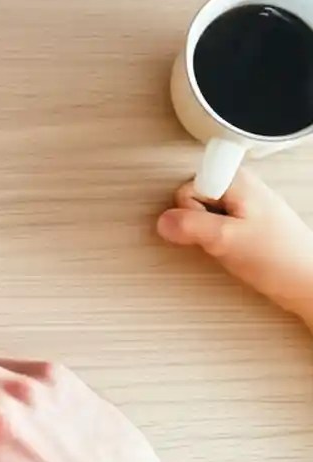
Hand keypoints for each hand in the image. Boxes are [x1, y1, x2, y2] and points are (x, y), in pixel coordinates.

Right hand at [158, 168, 312, 323]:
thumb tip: (162, 221)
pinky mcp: (242, 222)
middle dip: (196, 225)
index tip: (207, 225)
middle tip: (220, 238)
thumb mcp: (226, 240)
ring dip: (207, 236)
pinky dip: (216, 242)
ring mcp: (241, 205)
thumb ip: (189, 226)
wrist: (305, 281)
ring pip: (200, 217)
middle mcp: (239, 187)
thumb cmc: (281, 258)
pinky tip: (231, 250)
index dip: (189, 213)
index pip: (185, 189)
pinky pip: (212, 228)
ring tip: (229, 246)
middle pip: (190, 202)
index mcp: (236, 180)